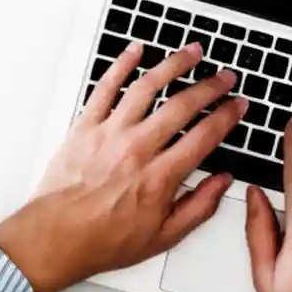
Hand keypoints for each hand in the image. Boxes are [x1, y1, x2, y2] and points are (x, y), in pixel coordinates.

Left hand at [0, 41, 245, 291]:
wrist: (53, 240)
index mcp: (159, 177)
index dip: (227, 117)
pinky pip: (105, 88)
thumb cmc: (102, 241)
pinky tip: (136, 51)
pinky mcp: (85, 127)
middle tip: (225, 77)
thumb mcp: (163, 237)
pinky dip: (121, 65)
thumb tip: (222, 183)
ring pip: (147, 87)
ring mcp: (110, 134)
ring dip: (173, 65)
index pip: (204, 136)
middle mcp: (137, 150)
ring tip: (191, 53)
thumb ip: (199, 207)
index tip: (238, 106)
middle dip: (210, 86)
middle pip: (182, 105)